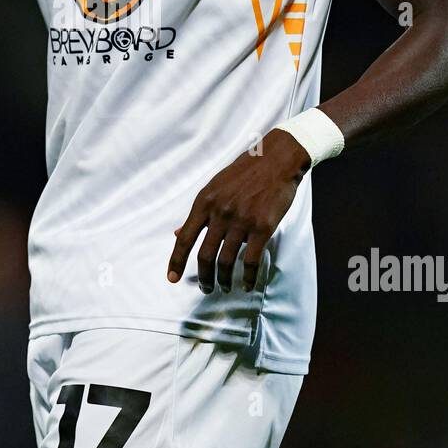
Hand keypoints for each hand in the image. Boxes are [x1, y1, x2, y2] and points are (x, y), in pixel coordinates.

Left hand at [167, 130, 309, 292]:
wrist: (276, 159)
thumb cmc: (243, 173)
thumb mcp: (214, 188)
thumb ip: (198, 213)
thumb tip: (178, 233)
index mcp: (204, 202)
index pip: (185, 239)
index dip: (175, 261)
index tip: (171, 278)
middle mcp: (220, 213)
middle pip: (204, 256)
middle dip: (203, 278)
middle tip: (206, 288)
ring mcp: (241, 221)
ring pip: (226, 261)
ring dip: (224, 280)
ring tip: (226, 288)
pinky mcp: (262, 227)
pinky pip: (252, 260)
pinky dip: (249, 277)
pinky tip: (247, 284)